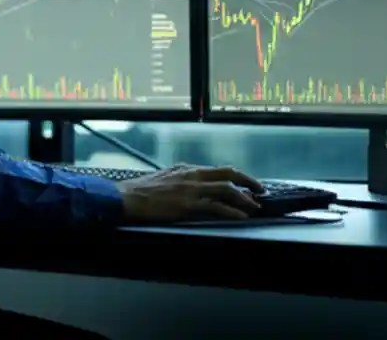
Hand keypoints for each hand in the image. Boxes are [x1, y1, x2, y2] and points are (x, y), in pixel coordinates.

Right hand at [116, 165, 263, 222]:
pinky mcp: (187, 205)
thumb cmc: (140, 191)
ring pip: (226, 190)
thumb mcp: (163, 179)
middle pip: (228, 174)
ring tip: (254, 207)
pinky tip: (241, 217)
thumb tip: (191, 186)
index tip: (246, 183)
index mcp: (186, 169)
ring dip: (244, 199)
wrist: (126, 198)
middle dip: (247, 181)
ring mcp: (191, 190)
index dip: (236, 176)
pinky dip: (232, 212)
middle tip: (260, 190)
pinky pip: (216, 207)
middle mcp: (192, 175)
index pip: (217, 170)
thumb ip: (180, 180)